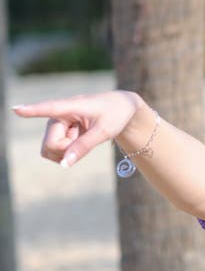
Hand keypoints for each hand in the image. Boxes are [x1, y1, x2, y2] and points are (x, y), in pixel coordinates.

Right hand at [12, 90, 141, 167]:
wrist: (122, 109)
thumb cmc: (115, 115)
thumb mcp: (104, 132)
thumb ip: (84, 146)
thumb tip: (64, 164)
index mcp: (72, 106)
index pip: (49, 108)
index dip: (32, 110)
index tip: (15, 109)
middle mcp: (59, 114)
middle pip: (51, 144)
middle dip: (66, 150)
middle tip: (85, 140)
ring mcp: (57, 123)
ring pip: (50, 149)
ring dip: (66, 151)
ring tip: (83, 137)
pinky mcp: (58, 131)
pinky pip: (54, 151)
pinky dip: (68, 151)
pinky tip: (79, 139)